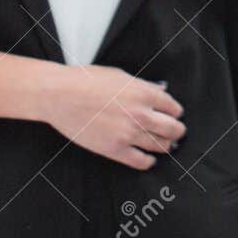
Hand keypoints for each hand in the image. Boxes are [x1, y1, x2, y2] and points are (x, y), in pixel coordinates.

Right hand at [43, 65, 185, 169]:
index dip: (175, 112)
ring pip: (161, 146)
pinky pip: (141, 162)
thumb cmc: (86, 80)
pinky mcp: (115, 150)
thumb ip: (143, 86)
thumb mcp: (120, 75)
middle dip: (177, 131)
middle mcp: (141, 115)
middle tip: (176, 132)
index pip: (174, 108)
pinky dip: (149, 161)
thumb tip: (160, 92)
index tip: (173, 115)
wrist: (60, 95)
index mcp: (144, 93)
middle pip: (174, 129)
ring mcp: (129, 134)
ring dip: (166, 146)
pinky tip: (148, 159)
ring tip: (165, 145)